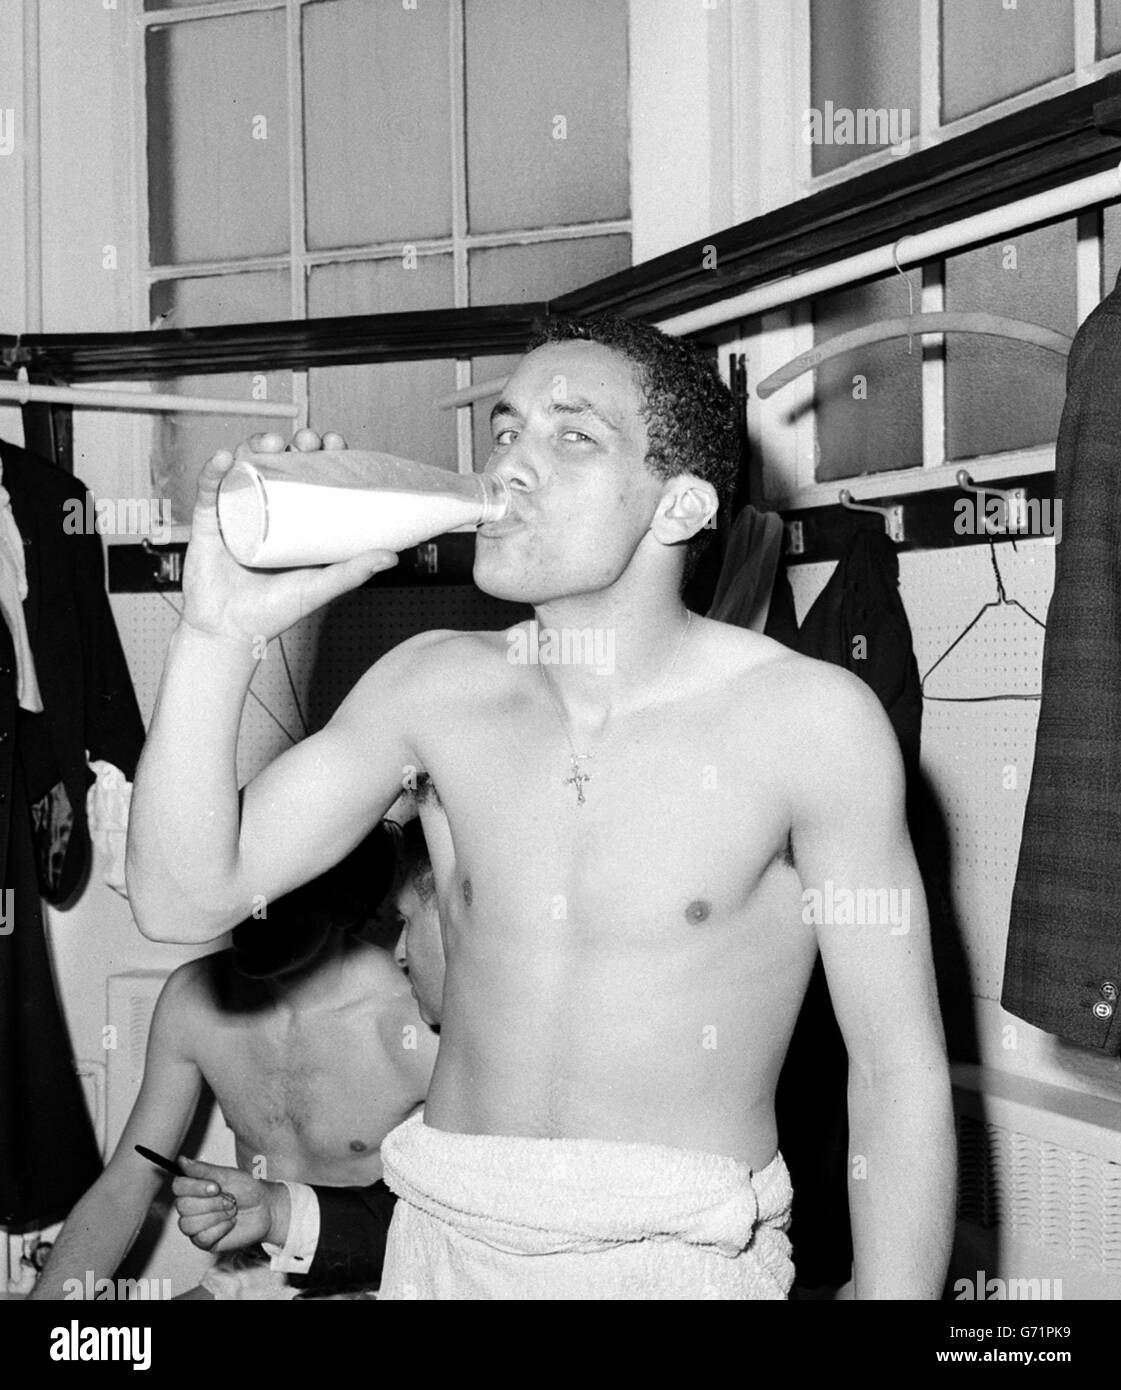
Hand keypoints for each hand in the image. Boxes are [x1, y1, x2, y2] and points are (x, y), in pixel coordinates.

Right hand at [172, 1156, 287, 1253]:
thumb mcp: (227, 1175)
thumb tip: (181, 1160)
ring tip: (232, 1211)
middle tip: (230, 1199)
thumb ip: (203, 1170)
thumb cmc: (248, 1190)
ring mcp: (196, 1226)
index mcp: (195, 1188)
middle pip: (182, 1206)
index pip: (178, 1186)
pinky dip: (220, 1229)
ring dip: (216, 1216)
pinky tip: (231, 1223)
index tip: (216, 1186)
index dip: (195, 1187)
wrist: (266, 1209)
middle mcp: (191, 1207)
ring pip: (188, 1224)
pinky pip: (201, 1238)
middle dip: (211, 1203)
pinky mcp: (204, 1242)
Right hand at [180, 428, 398, 646]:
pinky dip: (213, 469)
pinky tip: (224, 458)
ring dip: (255, 446)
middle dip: (293, 445)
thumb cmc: (274, 612)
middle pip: (280, 464)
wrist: (228, 632)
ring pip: (244, 466)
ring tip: (270, 443)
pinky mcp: (208, 520)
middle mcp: (267, 510)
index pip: (311, 477)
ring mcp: (236, 511)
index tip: (334, 442)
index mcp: (296, 521)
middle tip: (306, 440)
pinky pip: (208, 488)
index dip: (322, 455)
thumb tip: (392, 557)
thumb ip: (351, 572)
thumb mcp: (318, 588)